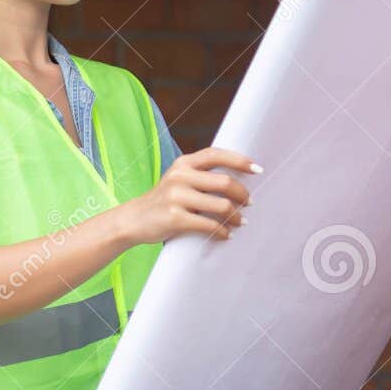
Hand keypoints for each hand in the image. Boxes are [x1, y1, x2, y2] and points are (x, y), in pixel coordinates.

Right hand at [115, 146, 259, 245]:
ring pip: (221, 205)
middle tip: (249, 203)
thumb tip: (238, 180)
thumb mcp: (178, 179)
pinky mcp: (174, 218)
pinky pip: (209, 225)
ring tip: (240, 222)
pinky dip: (222, 231)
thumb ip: (201, 175)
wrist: (133, 220)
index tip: (258, 169)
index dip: (240, 160)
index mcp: (183, 163)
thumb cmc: (163, 201)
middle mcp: (180, 176)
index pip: (216, 155)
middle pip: (225, 182)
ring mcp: (176, 197)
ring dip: (236, 216)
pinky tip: (226, 234)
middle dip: (243, 194)